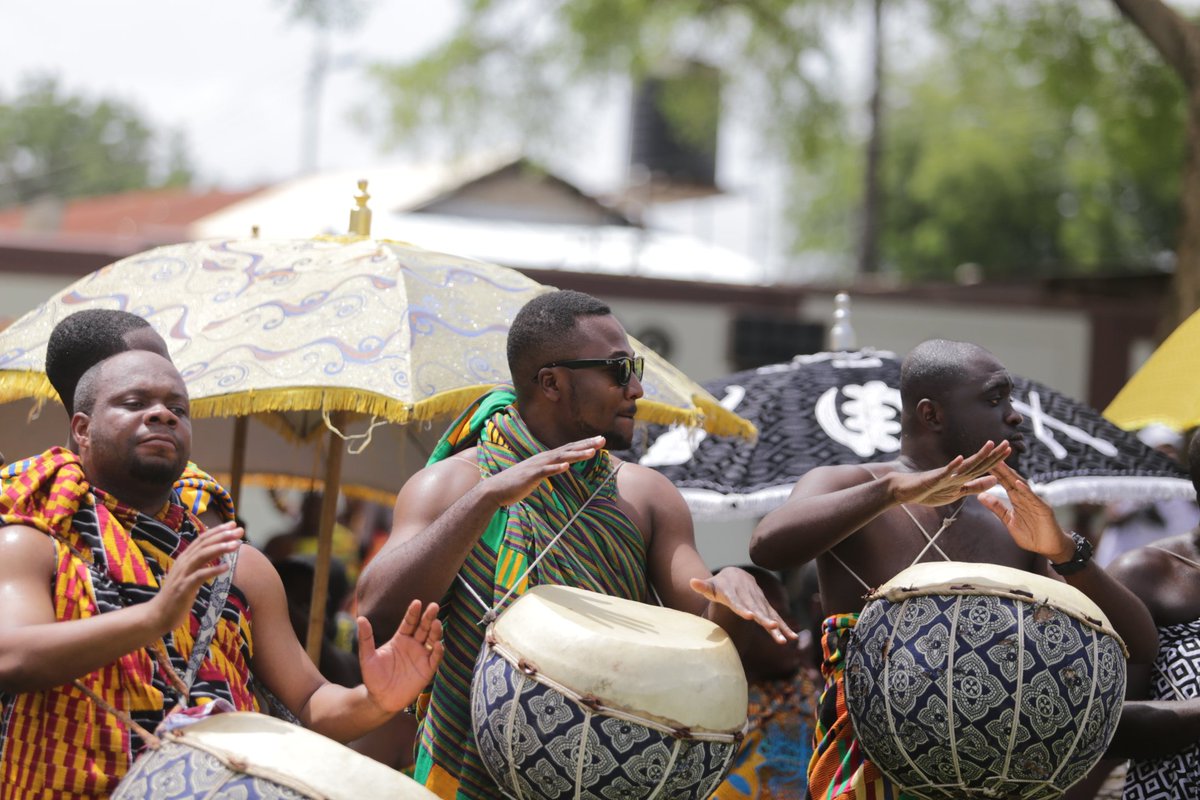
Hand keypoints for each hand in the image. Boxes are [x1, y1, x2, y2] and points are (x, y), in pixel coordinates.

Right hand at [149, 522, 241, 632]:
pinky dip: (213, 570)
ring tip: (236, 544)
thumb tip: (215, 553)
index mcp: (184, 558)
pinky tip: (226, 567)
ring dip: (219, 548)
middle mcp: (183, 563)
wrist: (158, 615)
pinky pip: (199, 576)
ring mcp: (182, 574)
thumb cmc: (176, 595)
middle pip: (203, 544)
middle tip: (239, 530)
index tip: (233, 524)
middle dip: (222, 535)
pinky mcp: (183, 588)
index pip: (202, 539)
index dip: (218, 531)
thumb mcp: (188, 575)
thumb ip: (199, 564)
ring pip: (201, 556)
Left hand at [359, 599, 442, 713]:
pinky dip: (438, 651)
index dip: (413, 613)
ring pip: (432, 640)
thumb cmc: (373, 677)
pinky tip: (438, 644)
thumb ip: (366, 638)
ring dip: (435, 631)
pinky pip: (435, 658)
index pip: (409, 622)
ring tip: (436, 623)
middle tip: (433, 606)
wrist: (380, 699)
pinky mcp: (427, 670)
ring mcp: (421, 656)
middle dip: (429, 617)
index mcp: (400, 639)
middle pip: (423, 627)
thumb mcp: (367, 657)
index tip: (417, 602)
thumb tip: (360, 619)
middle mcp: (413, 645)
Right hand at [483, 436, 605, 507]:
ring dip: (576, 455)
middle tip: (602, 440)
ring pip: (559, 458)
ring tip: (591, 452)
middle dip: (586, 444)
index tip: (599, 441)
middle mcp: (543, 458)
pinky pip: (545, 471)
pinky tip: (566, 467)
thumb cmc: (516, 483)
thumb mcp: (536, 475)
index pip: (568, 449)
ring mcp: (536, 466)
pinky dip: (555, 468)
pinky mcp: (530, 476)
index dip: (584, 444)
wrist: (496, 490)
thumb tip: (560, 467)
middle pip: (568, 449)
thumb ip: (548, 469)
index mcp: (546, 458)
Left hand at [690, 568, 798, 644]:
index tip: (750, 616)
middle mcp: (749, 597)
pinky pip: (776, 617)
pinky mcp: (765, 606)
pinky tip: (793, 637)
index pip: (738, 602)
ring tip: (785, 639)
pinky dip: (784, 627)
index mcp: (734, 593)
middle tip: (772, 628)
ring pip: (769, 615)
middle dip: (765, 619)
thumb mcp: (711, 585)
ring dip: (777, 627)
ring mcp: (759, 601)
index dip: (743, 609)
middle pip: (757, 609)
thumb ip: (703, 586)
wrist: (735, 574)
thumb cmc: (719, 584)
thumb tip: (691, 582)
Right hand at [891, 440, 1011, 507]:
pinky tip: (961, 459)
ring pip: (965, 465)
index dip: (996, 459)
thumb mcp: (955, 492)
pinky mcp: (932, 479)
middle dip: (993, 454)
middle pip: (978, 463)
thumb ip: (975, 486)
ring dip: (978, 455)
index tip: (1009, 449)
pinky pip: (944, 473)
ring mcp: (944, 476)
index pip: (982, 467)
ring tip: (990, 445)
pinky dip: (953, 466)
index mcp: (961, 478)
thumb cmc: (927, 491)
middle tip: (1007, 443)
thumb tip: (996, 480)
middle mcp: (955, 474)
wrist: (902, 490)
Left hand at [978, 461, 1073, 561]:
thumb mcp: (1009, 521)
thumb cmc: (1031, 535)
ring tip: (1000, 464)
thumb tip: (980, 496)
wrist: (1049, 547)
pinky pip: (1033, 498)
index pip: (1004, 483)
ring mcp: (1035, 502)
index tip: (983, 462)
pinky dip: (1025, 490)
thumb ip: (997, 508)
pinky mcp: (1043, 508)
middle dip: (1001, 468)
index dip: (995, 473)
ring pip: (1021, 485)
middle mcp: (1025, 497)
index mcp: (1017, 500)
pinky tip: (1017, 483)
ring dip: (1011, 474)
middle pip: (1011, 480)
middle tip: (989, 456)